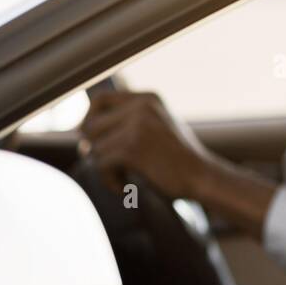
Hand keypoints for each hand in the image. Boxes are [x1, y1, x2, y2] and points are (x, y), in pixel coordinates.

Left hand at [80, 92, 212, 199]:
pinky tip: (126, 186)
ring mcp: (138, 125)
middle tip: (111, 165)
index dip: (89, 119)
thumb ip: (127, 122)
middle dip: (94, 148)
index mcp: (148, 98)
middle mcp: (142, 106)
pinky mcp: (132, 147)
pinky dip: (109, 180)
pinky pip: (100, 164)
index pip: (100, 99)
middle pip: (90, 125)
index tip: (93, 140)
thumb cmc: (178, 161)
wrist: (204, 178)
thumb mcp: (156, 129)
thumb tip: (81, 131)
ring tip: (125, 177)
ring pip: (94, 148)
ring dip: (105, 168)